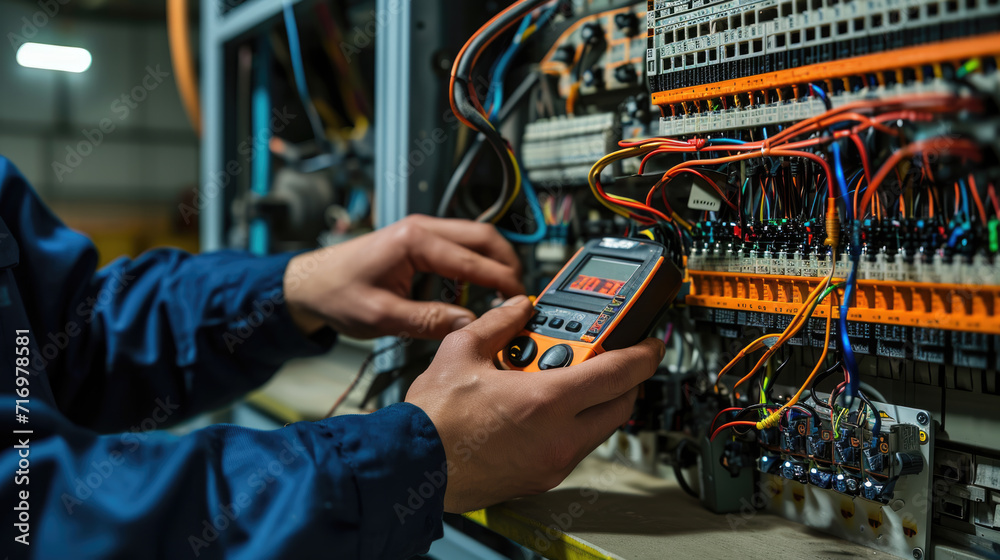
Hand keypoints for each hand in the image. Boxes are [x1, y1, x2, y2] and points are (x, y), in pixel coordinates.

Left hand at [283, 215, 524, 338]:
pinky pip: (459, 247)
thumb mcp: (382, 317)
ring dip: (493, 263)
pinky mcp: (419, 241)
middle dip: (507, 264)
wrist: (307, 284)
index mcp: (414, 241)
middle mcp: (421, 228)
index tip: (519, 302)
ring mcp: (421, 231)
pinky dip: (475, 265)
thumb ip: (428, 320)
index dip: (501, 282)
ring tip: (502, 295)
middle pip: (484, 237)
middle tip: (519, 295)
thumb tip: (469, 324)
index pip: (473, 260)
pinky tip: (474, 291)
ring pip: (475, 238)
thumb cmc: (336, 294)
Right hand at [405, 295, 664, 512]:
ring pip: (601, 427)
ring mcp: (554, 463)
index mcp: (546, 402)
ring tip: (560, 376)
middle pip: (620, 402)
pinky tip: (541, 406)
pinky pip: (576, 445)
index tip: (650, 341)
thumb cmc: (432, 421)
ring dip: (595, 399)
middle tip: (604, 354)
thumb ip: (499, 322)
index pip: (619, 372)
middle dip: (621, 375)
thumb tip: (518, 308)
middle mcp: (559, 437)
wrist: (413, 468)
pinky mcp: (542, 478)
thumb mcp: (461, 351)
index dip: (643, 352)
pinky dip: (572, 422)